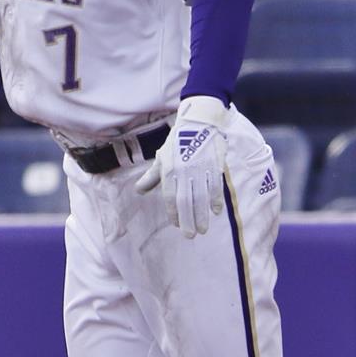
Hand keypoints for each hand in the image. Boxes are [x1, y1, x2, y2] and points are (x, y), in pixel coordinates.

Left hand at [136, 96, 227, 236]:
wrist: (199, 121)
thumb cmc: (178, 141)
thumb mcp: (162, 157)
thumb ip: (152, 176)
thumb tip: (139, 191)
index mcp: (169, 169)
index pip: (171, 197)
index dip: (174, 213)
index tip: (176, 225)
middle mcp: (184, 171)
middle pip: (186, 200)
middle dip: (188, 220)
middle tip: (191, 235)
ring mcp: (200, 168)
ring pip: (201, 197)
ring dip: (202, 215)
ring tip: (203, 229)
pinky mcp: (214, 165)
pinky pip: (215, 186)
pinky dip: (215, 200)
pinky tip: (216, 212)